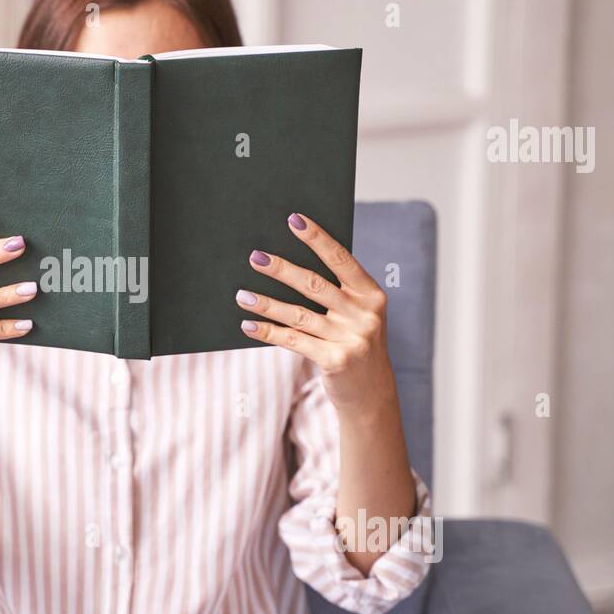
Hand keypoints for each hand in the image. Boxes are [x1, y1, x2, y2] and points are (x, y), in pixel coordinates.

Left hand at [236, 212, 396, 418]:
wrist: (371, 393)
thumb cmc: (355, 343)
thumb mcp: (357, 315)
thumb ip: (336, 293)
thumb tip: (289, 265)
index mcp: (371, 295)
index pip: (341, 260)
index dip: (317, 238)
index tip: (294, 220)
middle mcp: (364, 315)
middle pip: (315, 285)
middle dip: (282, 269)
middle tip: (255, 257)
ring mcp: (351, 339)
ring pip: (299, 315)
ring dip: (266, 304)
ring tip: (241, 294)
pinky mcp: (335, 361)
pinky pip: (294, 341)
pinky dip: (268, 332)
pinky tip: (248, 325)